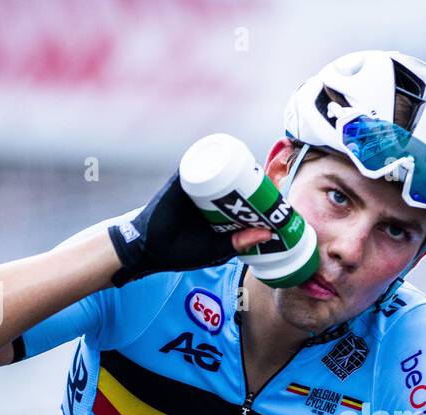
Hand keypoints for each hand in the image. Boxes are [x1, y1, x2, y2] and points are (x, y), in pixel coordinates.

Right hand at [107, 168, 272, 285]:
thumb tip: (268, 233)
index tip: (278, 198)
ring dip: (238, 163)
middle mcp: (210, 196)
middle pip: (235, 179)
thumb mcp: (216, 250)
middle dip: (253, 179)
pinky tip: (229, 150)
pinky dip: (212, 152)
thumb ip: (240, 242)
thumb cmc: (181, 252)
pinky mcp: (181, 178)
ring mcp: (196, 185)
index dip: (261, 196)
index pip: (244, 199)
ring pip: (220, 168)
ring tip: (254, 172)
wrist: (147, 248)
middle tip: (268, 184)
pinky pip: (198, 160)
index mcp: (219, 213)